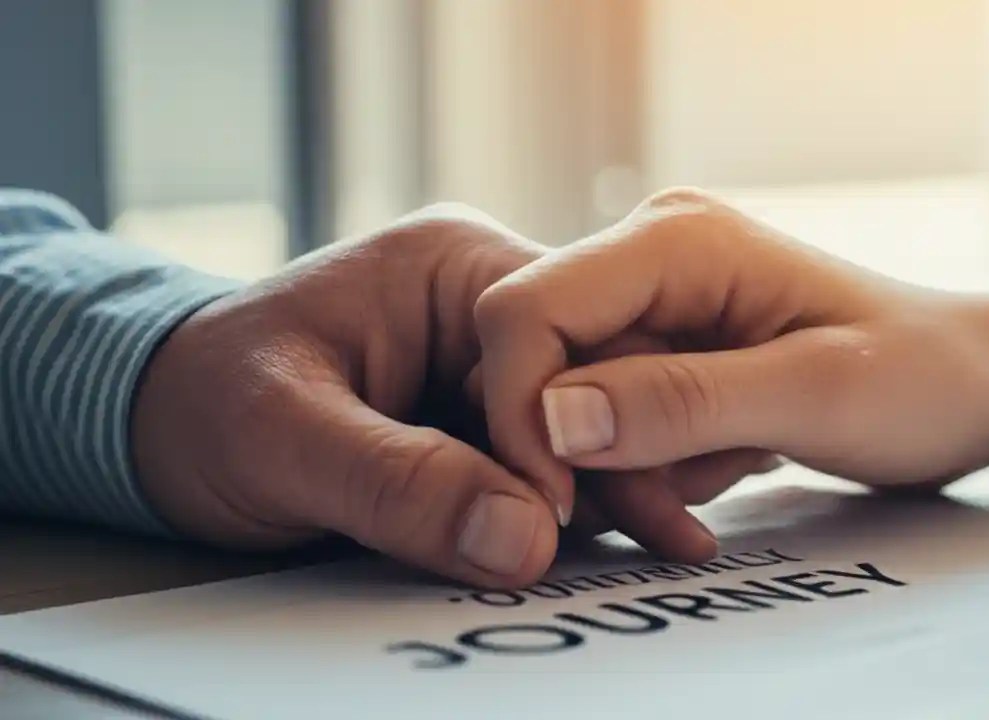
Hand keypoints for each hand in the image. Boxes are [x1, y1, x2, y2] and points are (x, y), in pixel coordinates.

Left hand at [131, 203, 767, 587]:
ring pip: (573, 425)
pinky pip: (538, 458)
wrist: (154, 419)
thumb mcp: (285, 437)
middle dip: (620, 459)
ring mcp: (484, 361)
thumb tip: (529, 541)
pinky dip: (566, 505)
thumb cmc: (202, 402)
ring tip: (672, 546)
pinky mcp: (475, 415)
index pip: (562, 335)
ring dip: (608, 487)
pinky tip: (615, 544)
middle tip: (675, 536)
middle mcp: (484, 304)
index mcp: (451, 268)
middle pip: (586, 379)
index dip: (578, 426)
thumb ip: (401, 483)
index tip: (570, 517)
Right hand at [475, 189, 988, 505]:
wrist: (980, 385)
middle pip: (542, 365)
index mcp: (675, 240)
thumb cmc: (927, 377)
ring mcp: (657, 306)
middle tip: (673, 517)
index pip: (527, 309)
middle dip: (587, 457)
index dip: (522, 406)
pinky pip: (612, 421)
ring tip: (707, 508)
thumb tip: (554, 421)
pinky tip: (715, 487)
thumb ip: (683, 402)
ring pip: (572, 407)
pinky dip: (648, 473)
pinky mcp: (668, 351)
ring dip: (626, 476)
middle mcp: (649, 259)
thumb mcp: (815, 396)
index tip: (563, 499)